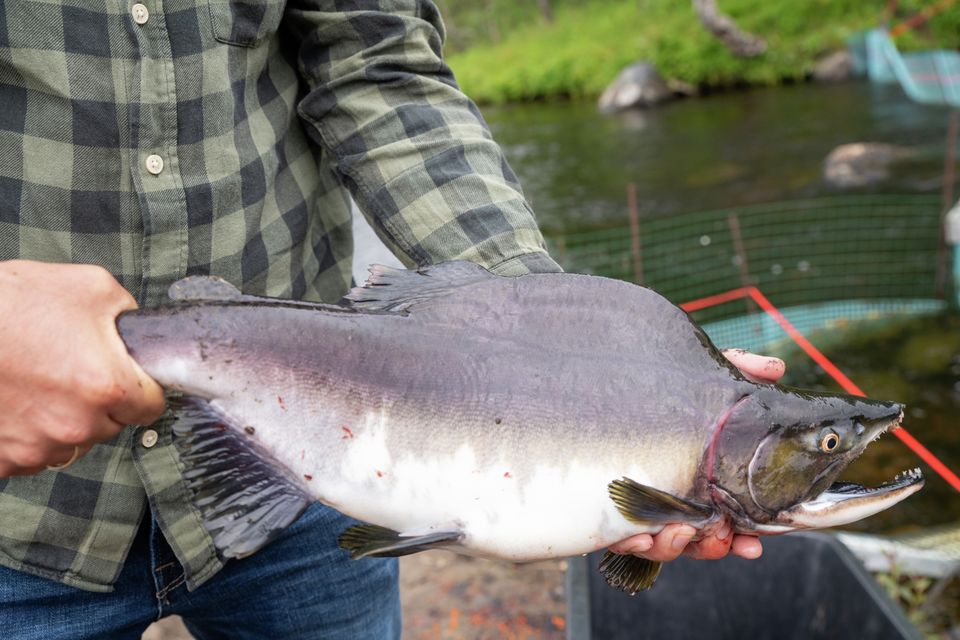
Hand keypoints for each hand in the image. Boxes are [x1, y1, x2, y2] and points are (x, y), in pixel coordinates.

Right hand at [0, 261, 165, 475]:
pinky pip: (33, 452)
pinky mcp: (4, 460)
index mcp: (108, 386)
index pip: (152, 407)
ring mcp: (38, 448)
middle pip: (112, 424)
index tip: (128, 378)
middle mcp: (77, 425)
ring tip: (36, 380)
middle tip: (69, 368)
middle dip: (100, 400)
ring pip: (72, 440)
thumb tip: (138, 336)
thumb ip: (127, 319)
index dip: (142, 388)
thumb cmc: (12, 302)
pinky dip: (27, 431)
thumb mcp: (90, 288)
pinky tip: (15, 399)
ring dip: (63, 418)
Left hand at [608, 349, 785, 561]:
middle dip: (712, 548)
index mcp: (700, 483)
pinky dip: (632, 543)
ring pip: (661, 545)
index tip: (754, 545)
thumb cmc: (660, 389)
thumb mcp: (701, 379)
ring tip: (680, 531)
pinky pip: (619, 539)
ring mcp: (640, 507)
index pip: (727, 520)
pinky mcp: (608, 508)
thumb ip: (739, 371)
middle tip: (721, 541)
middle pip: (697, 541)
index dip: (743, 538)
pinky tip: (640, 536)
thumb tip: (776, 368)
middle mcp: (672, 500)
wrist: (602, 385)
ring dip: (674, 546)